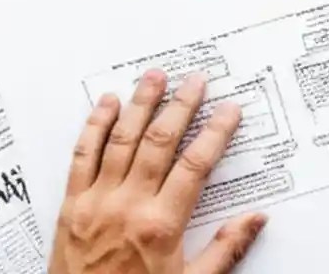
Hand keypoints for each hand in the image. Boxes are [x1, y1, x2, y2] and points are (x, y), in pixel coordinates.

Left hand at [50, 69, 267, 273]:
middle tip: (196, 80)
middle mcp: (128, 206)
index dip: (215, 133)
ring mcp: (96, 202)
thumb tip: (257, 219)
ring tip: (155, 77)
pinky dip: (95, 126)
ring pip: (121, 140)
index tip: (229, 111)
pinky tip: (107, 104)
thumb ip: (225, 250)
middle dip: (181, 106)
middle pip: (159, 142)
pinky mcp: (72, 205)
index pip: (195, 165)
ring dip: (140, 104)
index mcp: (161, 225)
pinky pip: (82, 156)